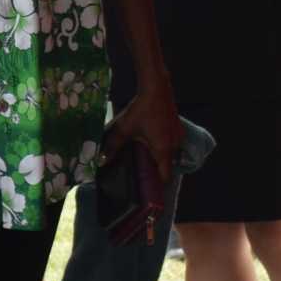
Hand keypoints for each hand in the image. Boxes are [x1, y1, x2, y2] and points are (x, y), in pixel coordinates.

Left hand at [102, 74, 183, 202]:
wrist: (156, 88)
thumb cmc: (140, 110)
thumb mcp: (123, 129)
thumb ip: (112, 146)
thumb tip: (101, 161)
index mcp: (163, 150)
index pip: (165, 176)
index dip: (158, 186)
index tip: (148, 192)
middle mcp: (175, 146)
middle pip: (168, 166)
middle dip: (157, 173)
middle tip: (142, 178)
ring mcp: (179, 136)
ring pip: (171, 155)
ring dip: (160, 159)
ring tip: (145, 162)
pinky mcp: (178, 128)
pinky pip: (172, 144)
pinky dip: (163, 148)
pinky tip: (150, 145)